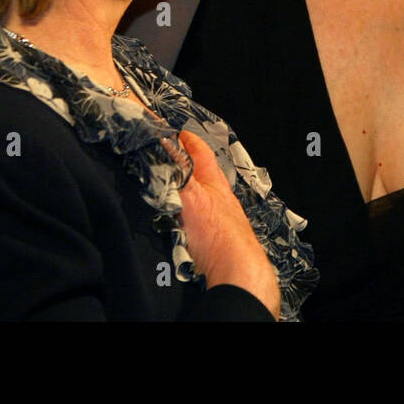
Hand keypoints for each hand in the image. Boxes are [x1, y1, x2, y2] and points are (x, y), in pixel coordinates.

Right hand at [175, 129, 280, 318]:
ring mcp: (217, 219)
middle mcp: (219, 198)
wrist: (236, 270)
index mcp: (215, 182)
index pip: (202, 152)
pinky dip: (183, 217)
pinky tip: (177, 224)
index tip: (180, 133)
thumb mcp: (192, 196)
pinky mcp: (213, 239)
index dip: (190, 140)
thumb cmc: (219, 233)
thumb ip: (178, 172)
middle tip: (172, 158)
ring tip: (168, 191)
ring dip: (183, 194)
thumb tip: (167, 147)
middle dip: (186, 167)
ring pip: (198, 200)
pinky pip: (194, 221)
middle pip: (201, 176)